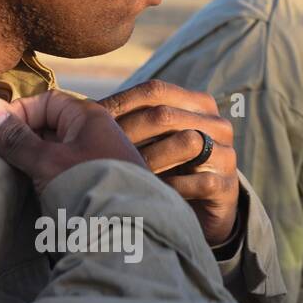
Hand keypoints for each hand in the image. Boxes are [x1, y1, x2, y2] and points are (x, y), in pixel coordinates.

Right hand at [0, 89, 146, 194]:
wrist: (127, 232)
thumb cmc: (86, 186)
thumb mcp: (45, 160)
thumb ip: (14, 138)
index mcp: (88, 117)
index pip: (46, 101)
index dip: (18, 112)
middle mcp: (96, 134)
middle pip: (50, 127)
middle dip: (23, 140)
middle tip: (2, 157)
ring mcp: (98, 160)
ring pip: (57, 152)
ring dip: (34, 162)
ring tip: (17, 177)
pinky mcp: (98, 185)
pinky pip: (66, 173)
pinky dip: (49, 178)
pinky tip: (37, 193)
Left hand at [98, 80, 238, 245]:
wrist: (203, 213)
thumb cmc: (167, 171)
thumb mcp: (151, 142)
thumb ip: (128, 121)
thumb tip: (74, 108)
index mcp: (196, 103)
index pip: (154, 90)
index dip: (119, 102)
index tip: (85, 118)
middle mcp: (215, 123)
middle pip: (165, 116)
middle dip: (125, 132)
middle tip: (93, 150)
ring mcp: (226, 154)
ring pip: (185, 144)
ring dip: (147, 159)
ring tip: (119, 173)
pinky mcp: (228, 186)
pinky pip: (197, 182)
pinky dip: (169, 188)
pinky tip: (146, 195)